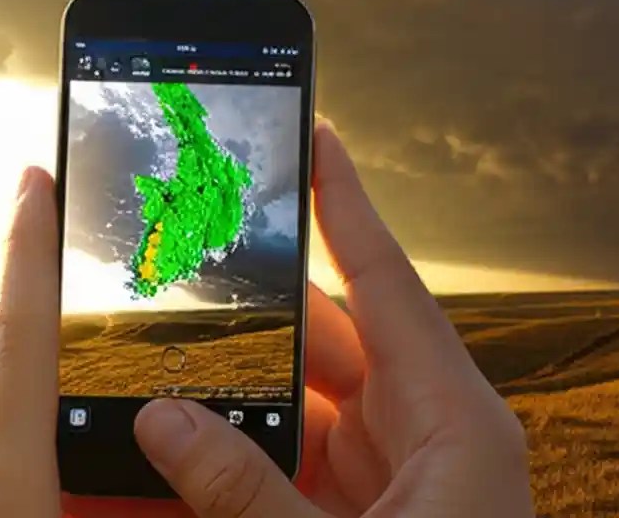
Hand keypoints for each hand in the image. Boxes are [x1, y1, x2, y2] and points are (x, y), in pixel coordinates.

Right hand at [128, 121, 534, 516]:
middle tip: (187, 271)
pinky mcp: (374, 511)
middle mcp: (433, 437)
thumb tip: (162, 421)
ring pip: (308, 406)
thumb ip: (248, 493)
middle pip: (332, 344)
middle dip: (255, 316)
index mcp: (455, 424)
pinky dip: (252, 453)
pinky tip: (191, 456)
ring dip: (242, 396)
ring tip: (167, 372)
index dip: (348, 206)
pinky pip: (303, 462)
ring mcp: (403, 477)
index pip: (389, 285)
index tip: (317, 137)